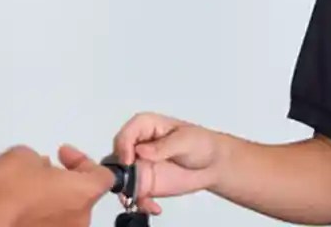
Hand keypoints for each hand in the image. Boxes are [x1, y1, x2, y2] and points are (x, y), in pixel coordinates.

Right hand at [0, 144, 114, 226]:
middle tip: (40, 171)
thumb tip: (37, 166)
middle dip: (63, 180)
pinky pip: (48, 225)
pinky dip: (38, 218)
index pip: (104, 176)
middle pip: (81, 195)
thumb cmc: (7, 196)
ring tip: (23, 191)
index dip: (83, 161)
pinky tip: (17, 209)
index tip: (64, 154)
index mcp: (84, 192)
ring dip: (49, 200)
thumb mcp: (21, 156)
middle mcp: (80, 219)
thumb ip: (38, 158)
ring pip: (64, 213)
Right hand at [110, 112, 228, 215]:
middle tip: (128, 181)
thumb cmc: (202, 144)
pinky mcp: (144, 184)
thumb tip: (142, 150)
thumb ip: (164, 146)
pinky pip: (132, 195)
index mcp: (147, 126)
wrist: (213, 165)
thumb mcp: (186, 140)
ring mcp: (140, 166)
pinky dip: (139, 202)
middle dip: (118, 171)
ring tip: (139, 197)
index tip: (129, 159)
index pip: (127, 133)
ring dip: (125, 190)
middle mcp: (139, 146)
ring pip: (120, 178)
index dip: (123, 145)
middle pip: (117, 156)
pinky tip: (152, 205)